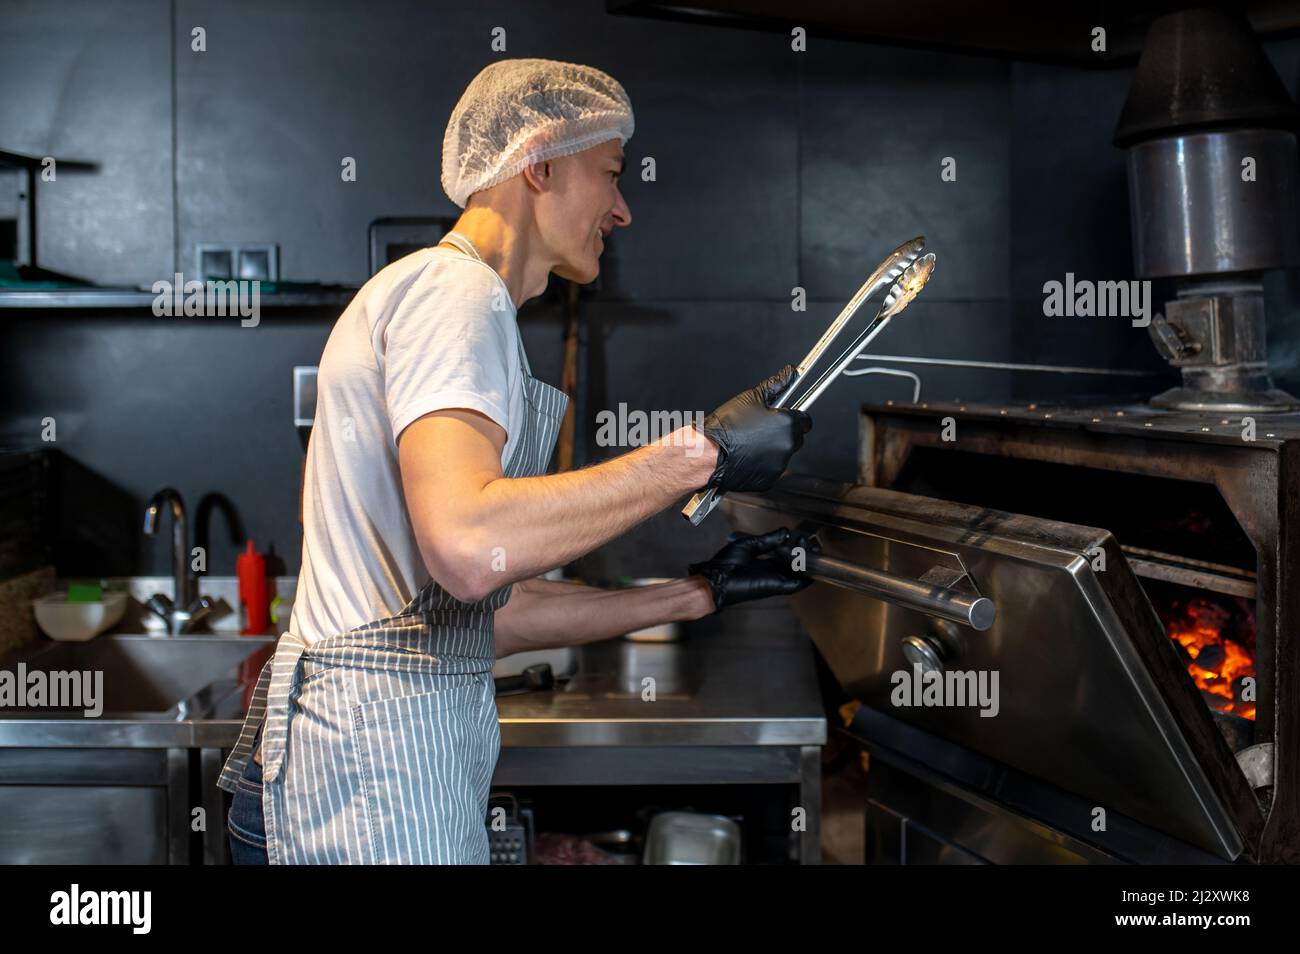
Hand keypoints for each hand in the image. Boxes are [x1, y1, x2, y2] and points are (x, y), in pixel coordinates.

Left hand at [688, 527, 813, 612]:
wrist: (717, 578)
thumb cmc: (725, 564)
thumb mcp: (749, 545)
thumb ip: (768, 540)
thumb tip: (783, 532)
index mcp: (763, 564)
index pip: (784, 556)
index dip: (793, 547)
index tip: (798, 536)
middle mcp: (771, 573)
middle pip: (794, 565)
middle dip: (804, 553)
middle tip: (809, 543)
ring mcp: (775, 581)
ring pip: (798, 574)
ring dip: (807, 563)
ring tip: (814, 550)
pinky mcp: (776, 587)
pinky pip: (796, 584)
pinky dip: (806, 576)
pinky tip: (812, 567)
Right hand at [700, 365, 811, 493]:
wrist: (707, 453)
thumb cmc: (726, 426)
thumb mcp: (751, 397)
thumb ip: (776, 384)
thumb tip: (789, 373)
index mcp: (787, 424)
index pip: (805, 420)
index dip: (794, 416)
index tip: (784, 416)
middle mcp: (786, 446)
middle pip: (795, 437)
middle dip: (782, 432)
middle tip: (761, 428)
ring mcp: (778, 465)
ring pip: (783, 454)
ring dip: (773, 448)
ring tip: (750, 442)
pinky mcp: (768, 479)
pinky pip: (772, 469)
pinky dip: (763, 463)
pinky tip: (748, 455)